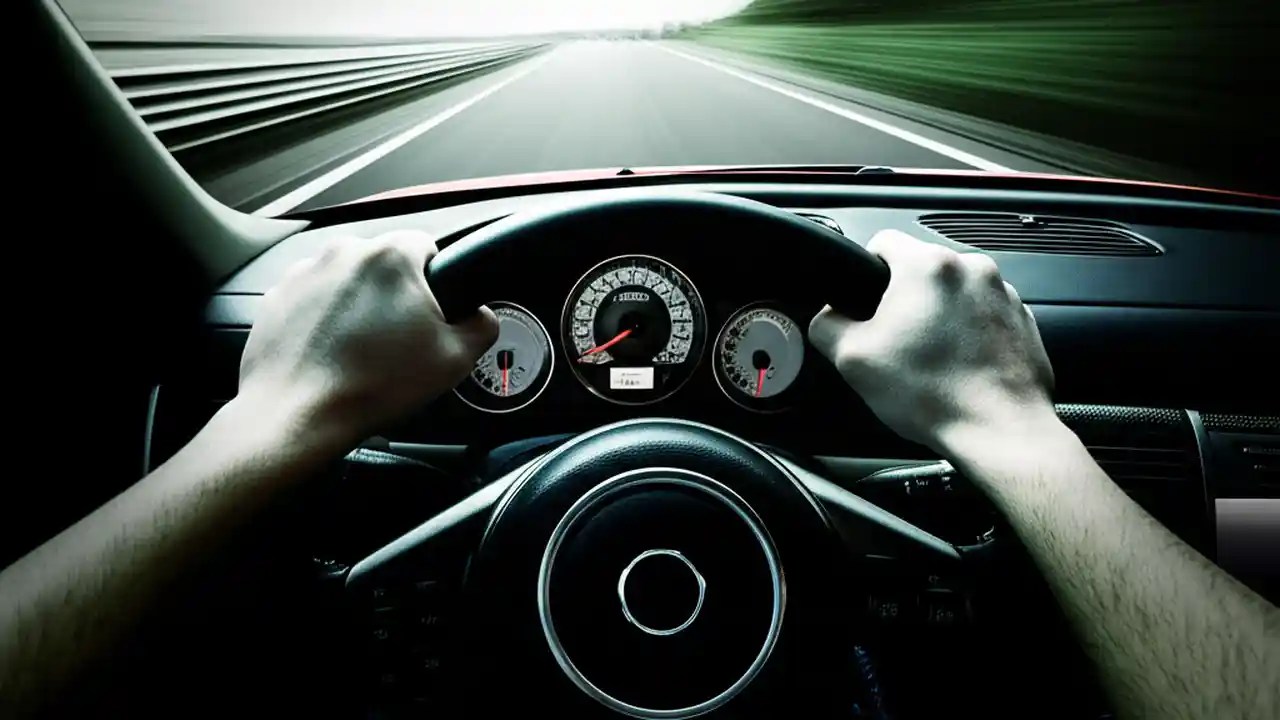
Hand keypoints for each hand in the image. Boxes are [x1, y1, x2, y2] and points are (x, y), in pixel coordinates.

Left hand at [237, 230, 497, 450]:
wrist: (298, 414)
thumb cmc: (374, 385)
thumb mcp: (454, 360)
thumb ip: (483, 325)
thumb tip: (482, 315)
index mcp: (392, 256)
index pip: (428, 246)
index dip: (437, 281)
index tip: (432, 313)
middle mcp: (345, 251)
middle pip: (385, 264)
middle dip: (395, 295)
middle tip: (399, 340)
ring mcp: (305, 272)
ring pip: (348, 281)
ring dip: (359, 306)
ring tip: (362, 352)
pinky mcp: (278, 297)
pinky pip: (314, 300)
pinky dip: (325, 321)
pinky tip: (332, 355)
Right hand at [808, 229, 1056, 453]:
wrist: (999, 430)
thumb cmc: (935, 395)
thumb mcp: (852, 360)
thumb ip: (826, 325)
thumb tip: (827, 317)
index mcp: (928, 266)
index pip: (882, 241)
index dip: (865, 271)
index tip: (866, 301)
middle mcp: (972, 269)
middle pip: (920, 268)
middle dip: (904, 299)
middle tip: (894, 342)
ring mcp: (1003, 293)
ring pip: (953, 291)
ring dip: (938, 316)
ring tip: (929, 359)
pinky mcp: (1021, 319)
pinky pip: (982, 314)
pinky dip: (967, 333)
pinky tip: (957, 366)